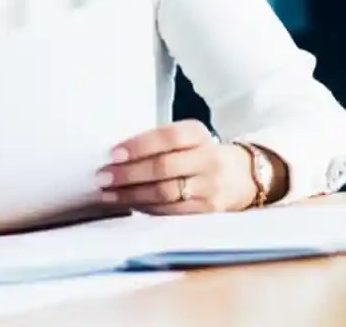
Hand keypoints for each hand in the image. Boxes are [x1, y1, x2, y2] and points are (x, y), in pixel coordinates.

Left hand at [95, 120, 256, 213]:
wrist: (242, 176)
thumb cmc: (198, 153)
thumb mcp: (186, 138)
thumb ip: (158, 143)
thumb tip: (114, 156)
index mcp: (198, 134)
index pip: (168, 137)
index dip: (139, 145)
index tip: (113, 154)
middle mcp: (207, 159)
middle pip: (163, 168)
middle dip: (128, 174)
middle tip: (103, 177)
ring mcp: (209, 187)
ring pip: (165, 193)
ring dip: (132, 195)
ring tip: (108, 194)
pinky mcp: (208, 210)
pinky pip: (171, 211)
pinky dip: (146, 208)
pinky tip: (129, 204)